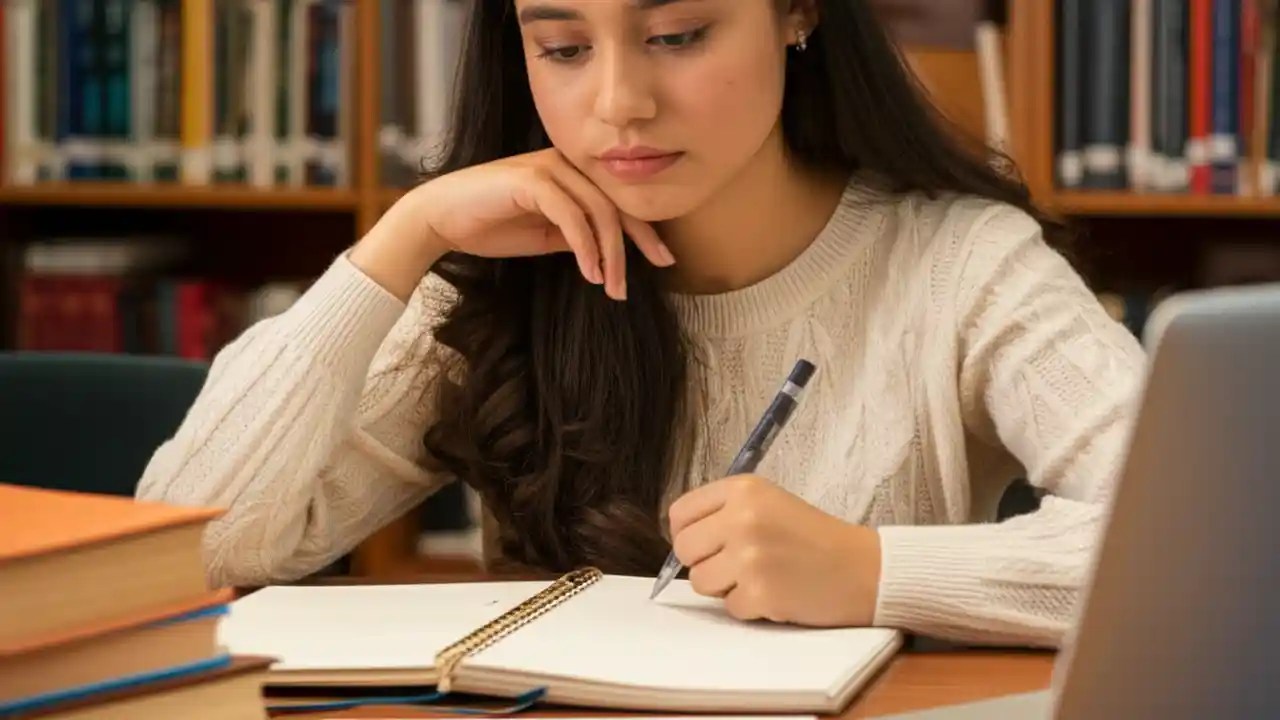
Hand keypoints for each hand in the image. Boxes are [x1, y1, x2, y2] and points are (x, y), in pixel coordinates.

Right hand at [415, 148, 674, 299]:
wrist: (440, 219)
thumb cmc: (489, 226)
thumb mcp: (545, 235)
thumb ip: (577, 235)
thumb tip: (611, 253)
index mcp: (571, 174)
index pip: (618, 201)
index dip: (645, 231)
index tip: (665, 261)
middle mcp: (564, 164)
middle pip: (616, 204)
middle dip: (636, 246)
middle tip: (641, 280)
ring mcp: (548, 167)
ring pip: (599, 211)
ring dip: (610, 254)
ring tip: (612, 287)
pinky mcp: (532, 180)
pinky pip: (572, 215)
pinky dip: (586, 247)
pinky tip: (590, 273)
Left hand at [667, 475, 881, 626]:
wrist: (863, 569)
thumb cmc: (815, 537)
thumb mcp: (769, 503)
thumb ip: (724, 513)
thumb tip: (680, 540)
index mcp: (743, 489)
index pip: (680, 513)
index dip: (688, 533)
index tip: (705, 543)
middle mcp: (743, 518)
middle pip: (684, 549)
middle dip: (704, 562)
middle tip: (736, 564)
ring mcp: (750, 556)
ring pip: (700, 582)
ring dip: (725, 587)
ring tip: (760, 576)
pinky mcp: (760, 592)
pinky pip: (730, 608)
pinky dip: (750, 607)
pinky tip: (777, 592)